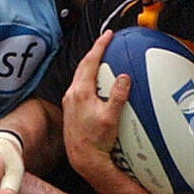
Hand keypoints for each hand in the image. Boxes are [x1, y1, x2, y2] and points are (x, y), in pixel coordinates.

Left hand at [61, 30, 128, 171]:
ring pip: (80, 76)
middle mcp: (72, 95)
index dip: (100, 46)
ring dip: (90, 66)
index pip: (90, 62)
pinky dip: (88, 79)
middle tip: (105, 43)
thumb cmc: (96, 140)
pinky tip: (97, 83)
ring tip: (102, 60)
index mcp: (80, 92)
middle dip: (94, 52)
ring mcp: (69, 102)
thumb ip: (118, 95)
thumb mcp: (111, 117)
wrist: (83, 157)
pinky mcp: (71, 110)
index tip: (107, 36)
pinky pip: (80, 87)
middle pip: (83, 66)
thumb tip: (123, 78)